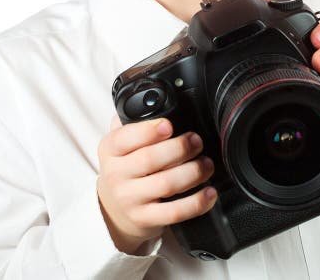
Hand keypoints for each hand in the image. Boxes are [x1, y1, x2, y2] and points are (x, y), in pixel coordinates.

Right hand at [96, 117, 217, 254]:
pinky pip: (174, 212)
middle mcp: (115, 174)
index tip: (169, 125)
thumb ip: (133, 120)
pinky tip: (209, 192)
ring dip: (193, 172)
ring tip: (207, 164)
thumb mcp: (120, 143)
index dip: (148, 131)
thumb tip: (156, 100)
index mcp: (110, 149)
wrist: (114, 210)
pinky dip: (196, 202)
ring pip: (166, 184)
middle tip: (197, 141)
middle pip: (150, 159)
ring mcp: (130, 199)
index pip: (125, 138)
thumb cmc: (125, 167)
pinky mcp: (145, 219)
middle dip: (180, 148)